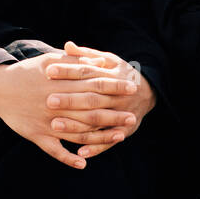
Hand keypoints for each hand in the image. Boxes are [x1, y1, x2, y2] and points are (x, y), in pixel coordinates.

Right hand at [0, 49, 139, 169]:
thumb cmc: (27, 72)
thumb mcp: (50, 60)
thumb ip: (76, 60)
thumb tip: (100, 61)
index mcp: (61, 83)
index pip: (94, 84)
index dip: (114, 86)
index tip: (132, 88)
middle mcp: (56, 103)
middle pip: (91, 109)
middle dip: (114, 113)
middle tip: (133, 116)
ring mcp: (47, 121)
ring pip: (78, 132)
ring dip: (101, 136)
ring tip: (121, 136)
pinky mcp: (36, 135)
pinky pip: (54, 150)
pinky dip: (68, 158)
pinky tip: (83, 164)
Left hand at [44, 41, 154, 157]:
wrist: (151, 92)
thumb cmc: (122, 74)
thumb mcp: (110, 61)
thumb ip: (88, 56)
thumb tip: (67, 45)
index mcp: (113, 76)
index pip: (87, 73)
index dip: (69, 71)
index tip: (49, 71)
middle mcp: (118, 96)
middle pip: (91, 98)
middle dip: (70, 100)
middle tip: (49, 100)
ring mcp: (122, 114)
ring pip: (97, 121)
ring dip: (76, 125)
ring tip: (54, 126)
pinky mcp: (124, 130)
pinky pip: (109, 140)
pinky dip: (96, 147)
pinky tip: (79, 153)